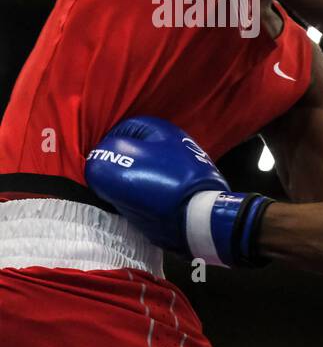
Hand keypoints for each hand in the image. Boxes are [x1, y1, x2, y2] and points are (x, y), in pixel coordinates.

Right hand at [84, 117, 271, 266]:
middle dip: (121, 166)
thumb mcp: (114, 169)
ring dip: (134, 185)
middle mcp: (178, 144)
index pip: (124, 128)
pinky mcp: (192, 190)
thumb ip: (99, 160)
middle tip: (111, 183)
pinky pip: (162, 190)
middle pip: (138, 151)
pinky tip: (144, 209)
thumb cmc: (157, 186)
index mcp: (163, 130)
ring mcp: (188, 168)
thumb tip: (100, 165)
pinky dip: (151, 198)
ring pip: (148, 171)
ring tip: (126, 199)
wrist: (199, 218)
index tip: (101, 165)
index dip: (107, 145)